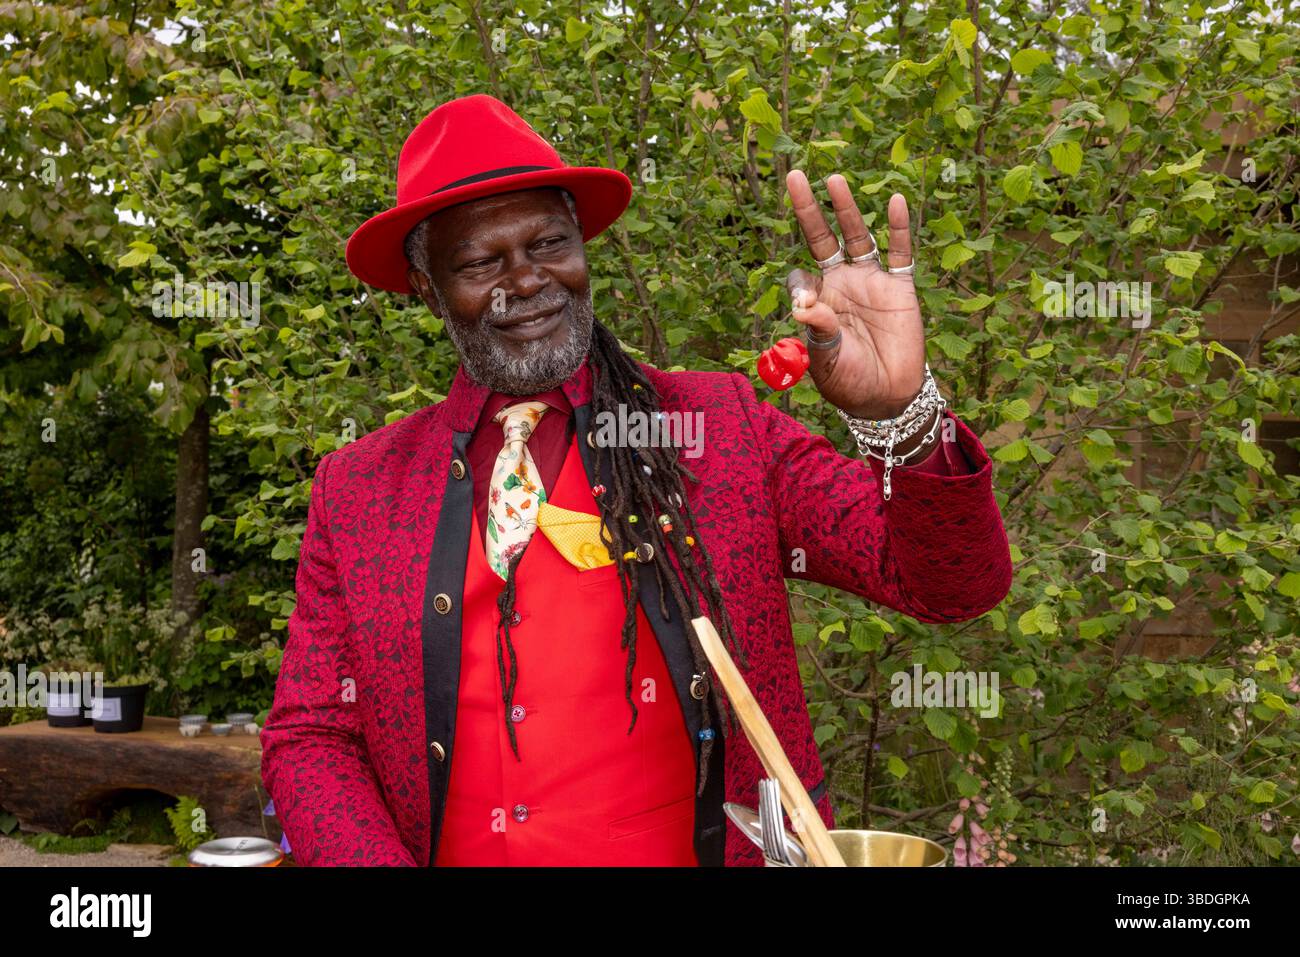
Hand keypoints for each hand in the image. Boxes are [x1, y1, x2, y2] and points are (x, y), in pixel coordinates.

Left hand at [784, 171, 925, 419]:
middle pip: (823, 237)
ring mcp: (871, 281)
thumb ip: (817, 329)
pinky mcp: (900, 287)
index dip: (801, 285)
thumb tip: (800, 306)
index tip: (805, 305)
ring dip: (846, 209)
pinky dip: (898, 228)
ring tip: (834, 180)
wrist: (887, 396)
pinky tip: (894, 201)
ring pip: (857, 236)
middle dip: (809, 209)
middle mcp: (842, 283)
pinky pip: (900, 252)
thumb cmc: (850, 380)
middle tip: (794, 175)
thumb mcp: (827, 359)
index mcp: (818, 301)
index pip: (802, 276)